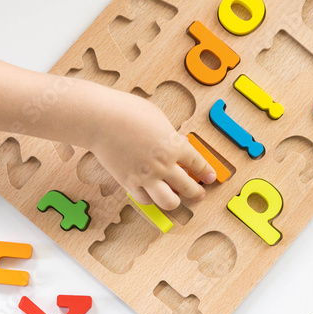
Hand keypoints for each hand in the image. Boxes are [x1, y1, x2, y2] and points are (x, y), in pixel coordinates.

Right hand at [87, 89, 216, 209]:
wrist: (101, 119)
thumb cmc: (128, 111)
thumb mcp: (158, 118)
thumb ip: (169, 135)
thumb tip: (177, 144)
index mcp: (174, 145)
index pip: (197, 164)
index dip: (207, 172)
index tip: (211, 177)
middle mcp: (163, 165)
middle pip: (188, 187)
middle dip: (196, 192)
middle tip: (199, 193)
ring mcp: (146, 176)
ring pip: (168, 201)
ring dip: (175, 201)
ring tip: (176, 198)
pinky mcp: (129, 182)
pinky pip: (144, 199)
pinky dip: (150, 199)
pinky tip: (151, 194)